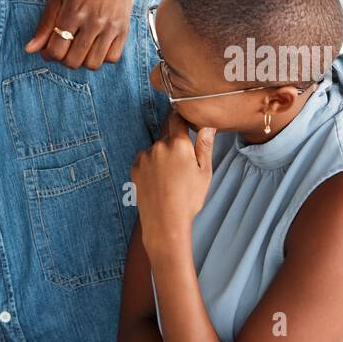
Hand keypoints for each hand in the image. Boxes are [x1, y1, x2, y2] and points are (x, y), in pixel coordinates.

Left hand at [25, 0, 133, 69]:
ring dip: (83, 62)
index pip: (56, 51)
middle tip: (64, 49)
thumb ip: (44, 26)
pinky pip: (112, 58)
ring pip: (93, 64)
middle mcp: (94, 21)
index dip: (48, 55)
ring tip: (79, 50)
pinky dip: (102, 58)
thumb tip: (29, 50)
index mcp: (73, 12)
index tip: (48, 50)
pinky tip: (95, 47)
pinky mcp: (124, 29)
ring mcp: (111, 26)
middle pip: (73, 61)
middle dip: (64, 60)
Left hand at [131, 110, 216, 250]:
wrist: (164, 222)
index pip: (178, 120)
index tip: (186, 124)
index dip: (182, 119)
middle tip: (183, 169)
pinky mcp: (134, 168)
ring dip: (162, 158)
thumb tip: (207, 126)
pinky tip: (159, 183)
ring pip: (156, 150)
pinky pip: (145, 160)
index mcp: (178, 145)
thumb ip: (204, 146)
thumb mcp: (204, 172)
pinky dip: (151, 167)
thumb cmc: (189, 199)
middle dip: (175, 148)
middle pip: (168, 139)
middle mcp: (158, 146)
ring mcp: (144, 157)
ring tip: (170, 180)